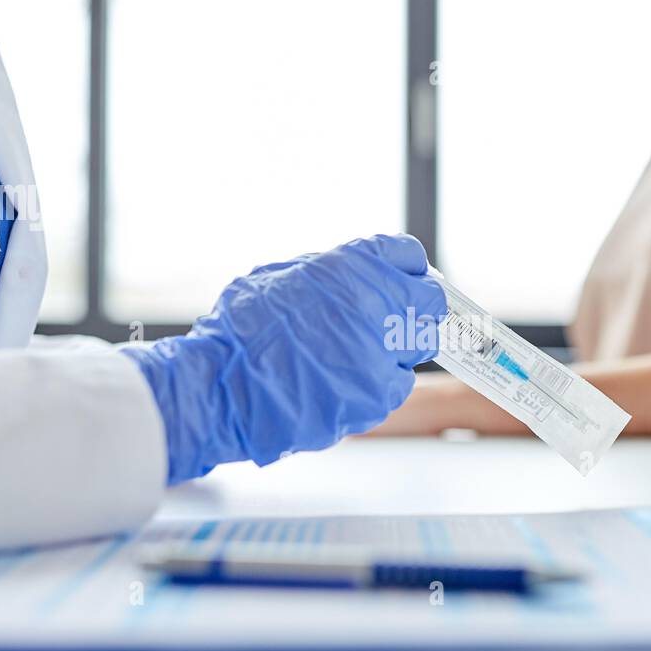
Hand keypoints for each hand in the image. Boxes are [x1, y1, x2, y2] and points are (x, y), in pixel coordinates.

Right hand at [123, 234, 445, 483]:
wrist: (222, 386)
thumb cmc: (241, 331)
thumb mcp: (282, 276)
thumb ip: (330, 273)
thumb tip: (356, 273)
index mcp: (353, 266)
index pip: (407, 256)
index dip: (405, 271)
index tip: (402, 282)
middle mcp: (377, 303)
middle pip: (428, 303)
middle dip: (413, 311)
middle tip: (391, 323)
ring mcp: (382, 351)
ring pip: (414, 348)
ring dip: (394, 351)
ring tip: (352, 357)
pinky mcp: (378, 394)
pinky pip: (395, 385)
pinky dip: (377, 385)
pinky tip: (343, 383)